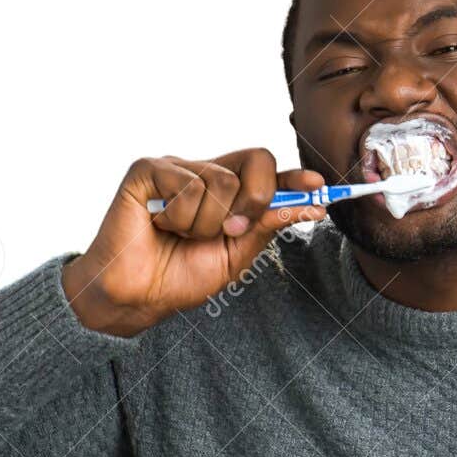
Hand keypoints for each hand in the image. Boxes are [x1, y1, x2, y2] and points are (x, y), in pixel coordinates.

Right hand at [62, 150, 325, 335]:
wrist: (138, 296)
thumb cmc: (179, 276)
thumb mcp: (236, 255)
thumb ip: (267, 224)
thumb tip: (311, 204)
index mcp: (227, 194)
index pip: (268, 174)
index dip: (294, 178)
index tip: (318, 186)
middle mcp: (204, 174)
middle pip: (257, 160)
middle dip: (254, 201)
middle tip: (229, 232)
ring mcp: (177, 169)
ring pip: (222, 181)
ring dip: (206, 223)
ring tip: (180, 235)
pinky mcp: (148, 170)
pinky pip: (187, 184)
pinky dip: (179, 216)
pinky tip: (160, 225)